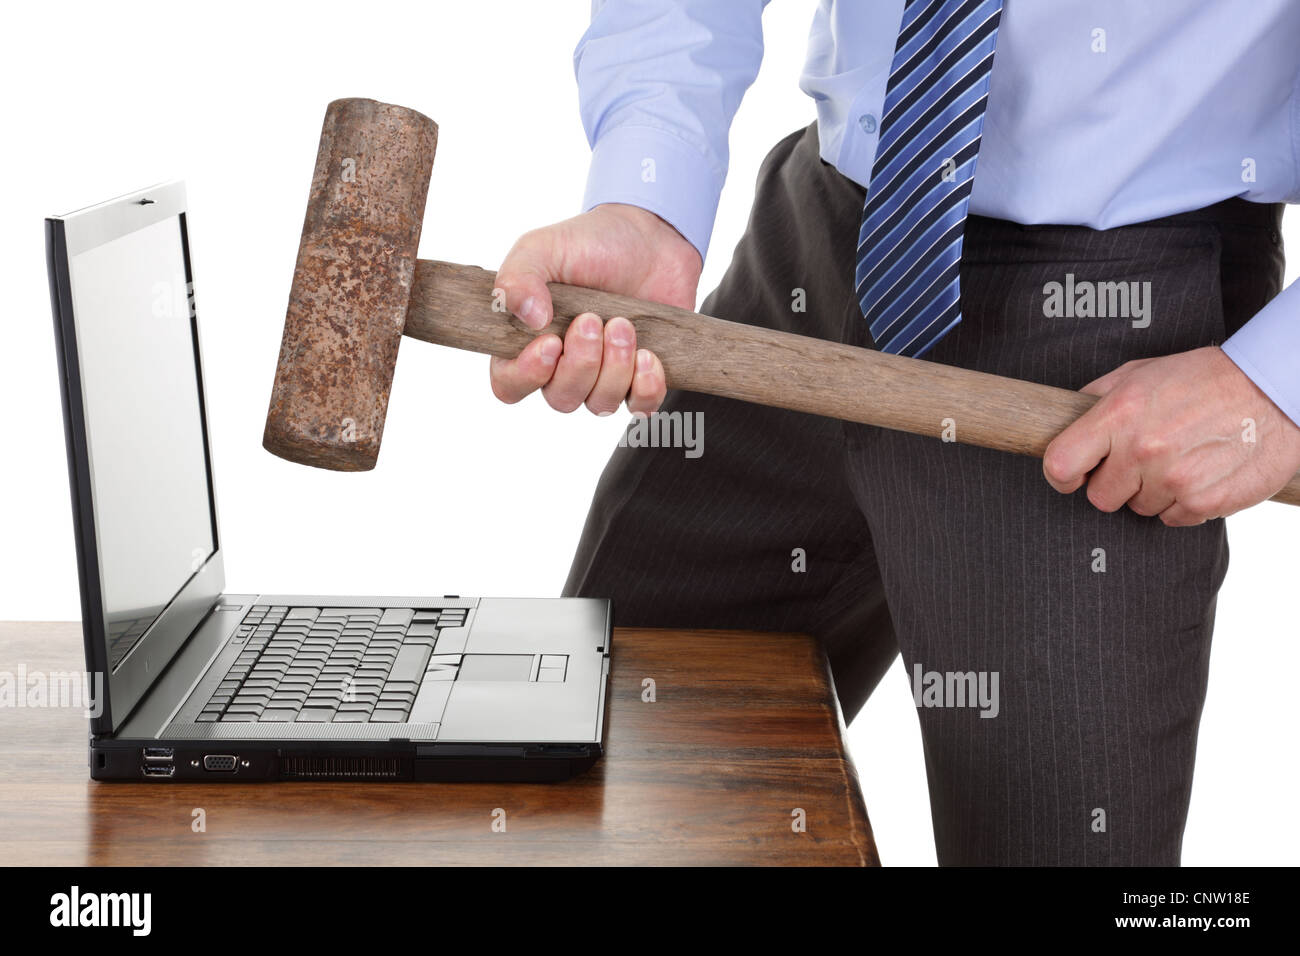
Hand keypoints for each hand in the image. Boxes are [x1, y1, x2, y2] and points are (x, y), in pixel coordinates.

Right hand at [489, 203, 701, 415]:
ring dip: (615, 368)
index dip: (526, 375)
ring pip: (600, 404)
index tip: (550, 343)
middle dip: (581, 363)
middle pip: (560, 398)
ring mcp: (603, 375)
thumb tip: (528, 318)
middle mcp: (562, 366)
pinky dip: (646, 386)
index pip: (509, 384)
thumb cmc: (590, 243)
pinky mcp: (641, 378)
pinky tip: (648, 355)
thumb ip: (518, 277)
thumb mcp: (542, 248)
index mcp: (527, 340)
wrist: (650, 236)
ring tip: (623, 325)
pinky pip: (641, 406)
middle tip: (593, 320)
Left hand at [1042, 346, 1299, 524]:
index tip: (1073, 475)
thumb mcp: (1142, 373)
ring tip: (1180, 458)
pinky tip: (1200, 472)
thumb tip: (1065, 418)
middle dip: (1116, 483)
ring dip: (1153, 491)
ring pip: (1138, 509)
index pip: (1060, 464)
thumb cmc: (1207, 379)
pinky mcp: (1204, 502)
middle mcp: (1143, 449)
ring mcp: (1174, 479)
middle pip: (1100, 497)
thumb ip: (1098, 398)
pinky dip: (1183, 502)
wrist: (1276, 389)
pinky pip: (1172, 519)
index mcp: (1119, 415)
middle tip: (1142, 459)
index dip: (1062, 475)